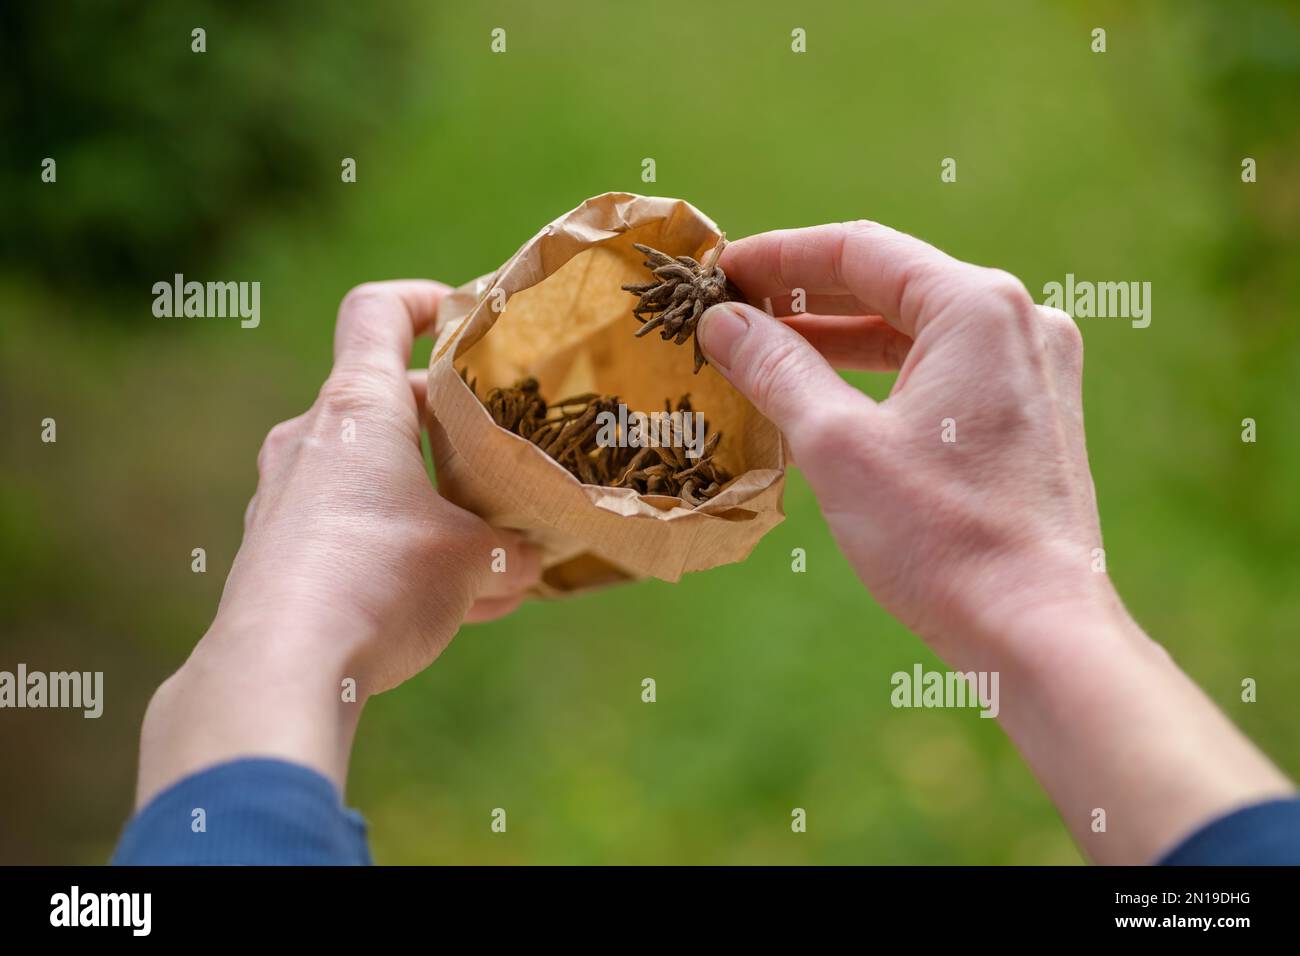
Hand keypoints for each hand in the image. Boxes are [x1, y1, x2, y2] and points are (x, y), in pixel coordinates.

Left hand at [136, 281, 539, 806]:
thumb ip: (508, 548)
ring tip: (490, 556)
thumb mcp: (471, 561)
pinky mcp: (274, 555)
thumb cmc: (380, 582)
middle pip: (383, 404)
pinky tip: (452, 608)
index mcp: (358, 409)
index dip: (422, 300)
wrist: (278, 668)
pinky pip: (350, 534)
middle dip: (447, 428)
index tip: (462, 314)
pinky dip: (399, 551)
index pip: (376, 312)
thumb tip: (528, 559)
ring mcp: (284, 498)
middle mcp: (311, 440)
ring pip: (370, 478)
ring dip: (428, 501)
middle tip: (499, 459)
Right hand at [699, 222, 1291, 862]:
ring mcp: (1035, 369)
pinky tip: (828, 396)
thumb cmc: (939, 535)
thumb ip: (775, 367)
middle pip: (891, 283)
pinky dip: (882, 374)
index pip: (859, 250)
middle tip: (732, 311)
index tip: (720, 273)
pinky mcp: (1034, 415)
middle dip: (805, 297)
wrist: (1035, 628)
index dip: (779, 256)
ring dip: (840, 338)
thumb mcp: (836, 443)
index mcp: (977, 307)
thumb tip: (723, 322)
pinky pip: (944, 369)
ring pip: (917, 330)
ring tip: (765, 352)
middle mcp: (1019, 321)